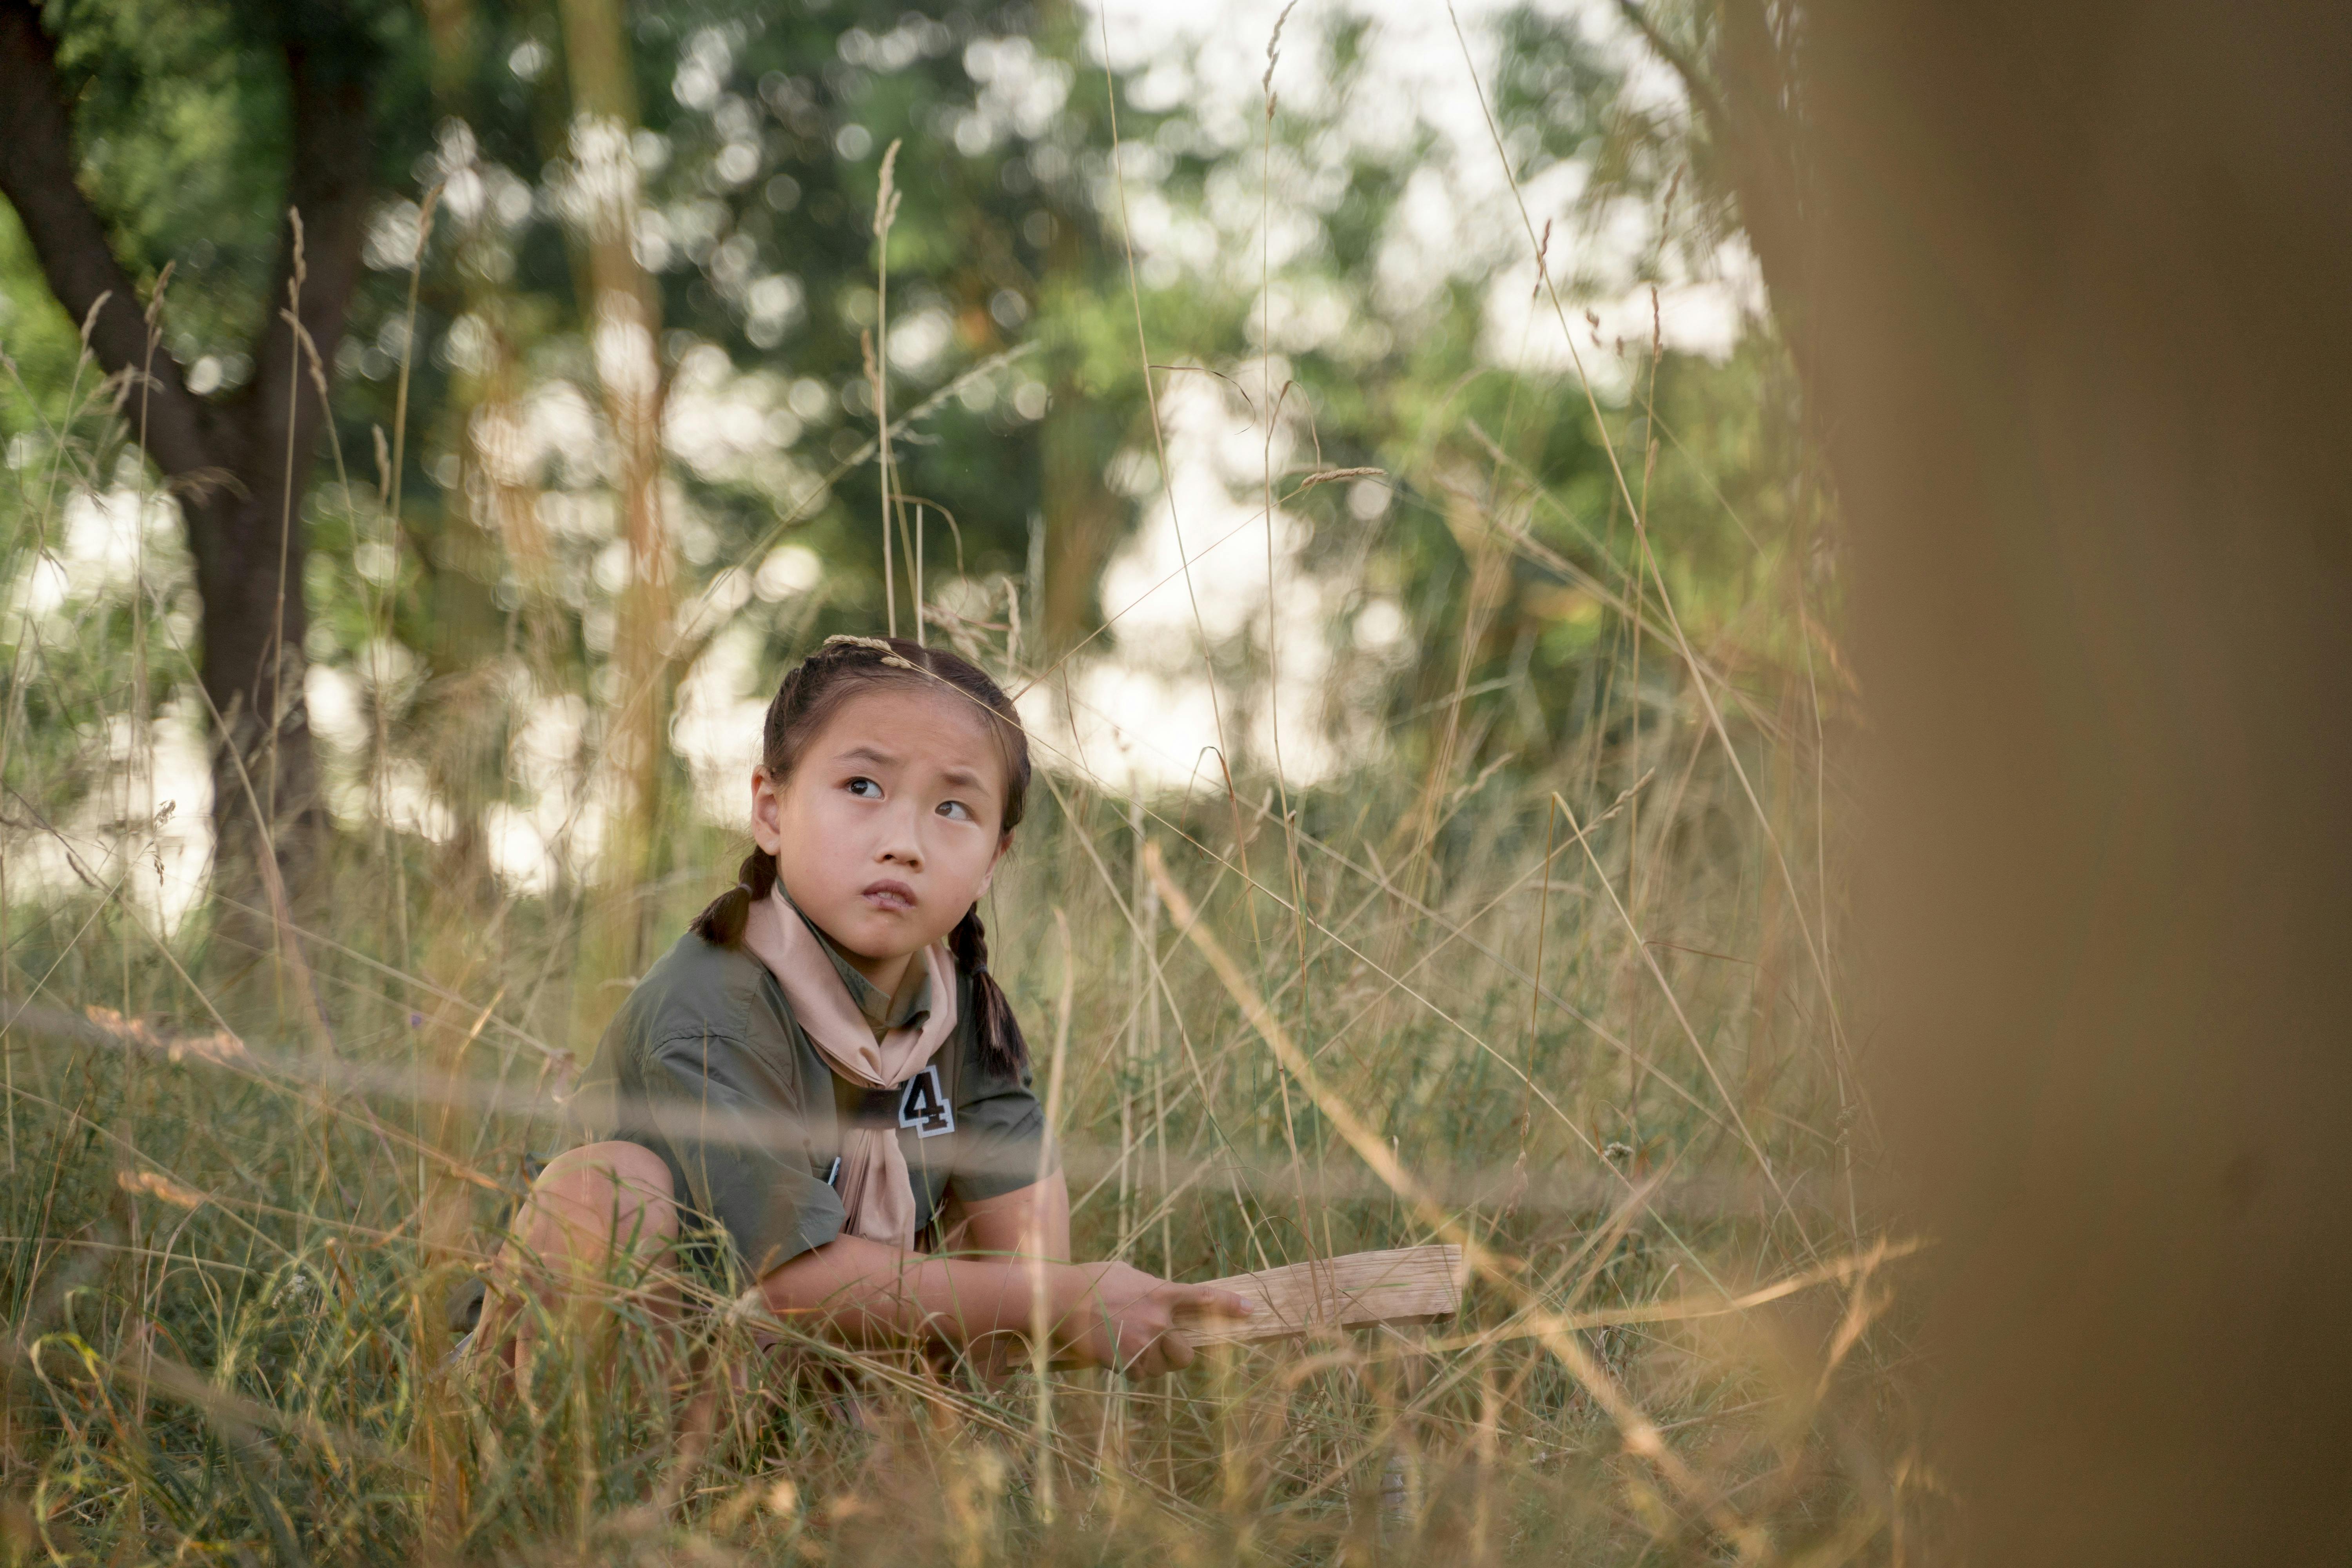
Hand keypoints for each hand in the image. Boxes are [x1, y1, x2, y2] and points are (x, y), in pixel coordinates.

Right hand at [1051, 1262, 1253, 1377]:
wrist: (1059, 1301)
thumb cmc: (1090, 1282)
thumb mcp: (1127, 1274)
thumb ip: (1152, 1288)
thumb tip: (1163, 1298)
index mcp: (1160, 1293)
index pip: (1204, 1300)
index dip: (1230, 1306)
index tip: (1251, 1311)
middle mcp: (1158, 1321)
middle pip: (1186, 1353)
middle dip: (1176, 1354)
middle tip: (1160, 1346)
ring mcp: (1143, 1344)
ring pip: (1162, 1368)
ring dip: (1150, 1362)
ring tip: (1126, 1344)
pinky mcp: (1126, 1363)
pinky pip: (1140, 1375)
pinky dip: (1131, 1369)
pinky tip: (1114, 1352)